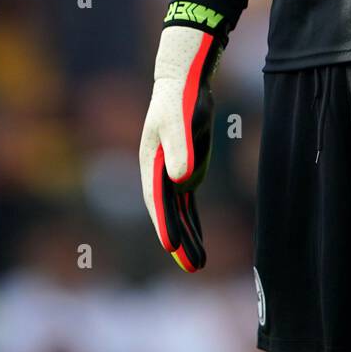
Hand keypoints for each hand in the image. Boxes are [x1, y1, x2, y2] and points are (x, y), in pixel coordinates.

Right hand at [139, 23, 221, 271]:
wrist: (183, 84)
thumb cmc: (179, 101)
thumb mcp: (180, 123)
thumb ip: (180, 150)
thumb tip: (181, 180)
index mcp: (151, 164)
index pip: (157, 200)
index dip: (164, 223)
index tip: (171, 246)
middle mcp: (158, 174)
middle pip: (168, 214)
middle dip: (179, 241)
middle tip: (193, 267)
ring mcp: (171, 174)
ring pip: (179, 213)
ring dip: (187, 236)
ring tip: (198, 264)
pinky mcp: (185, 171)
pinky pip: (187, 203)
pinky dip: (192, 221)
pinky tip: (197, 238)